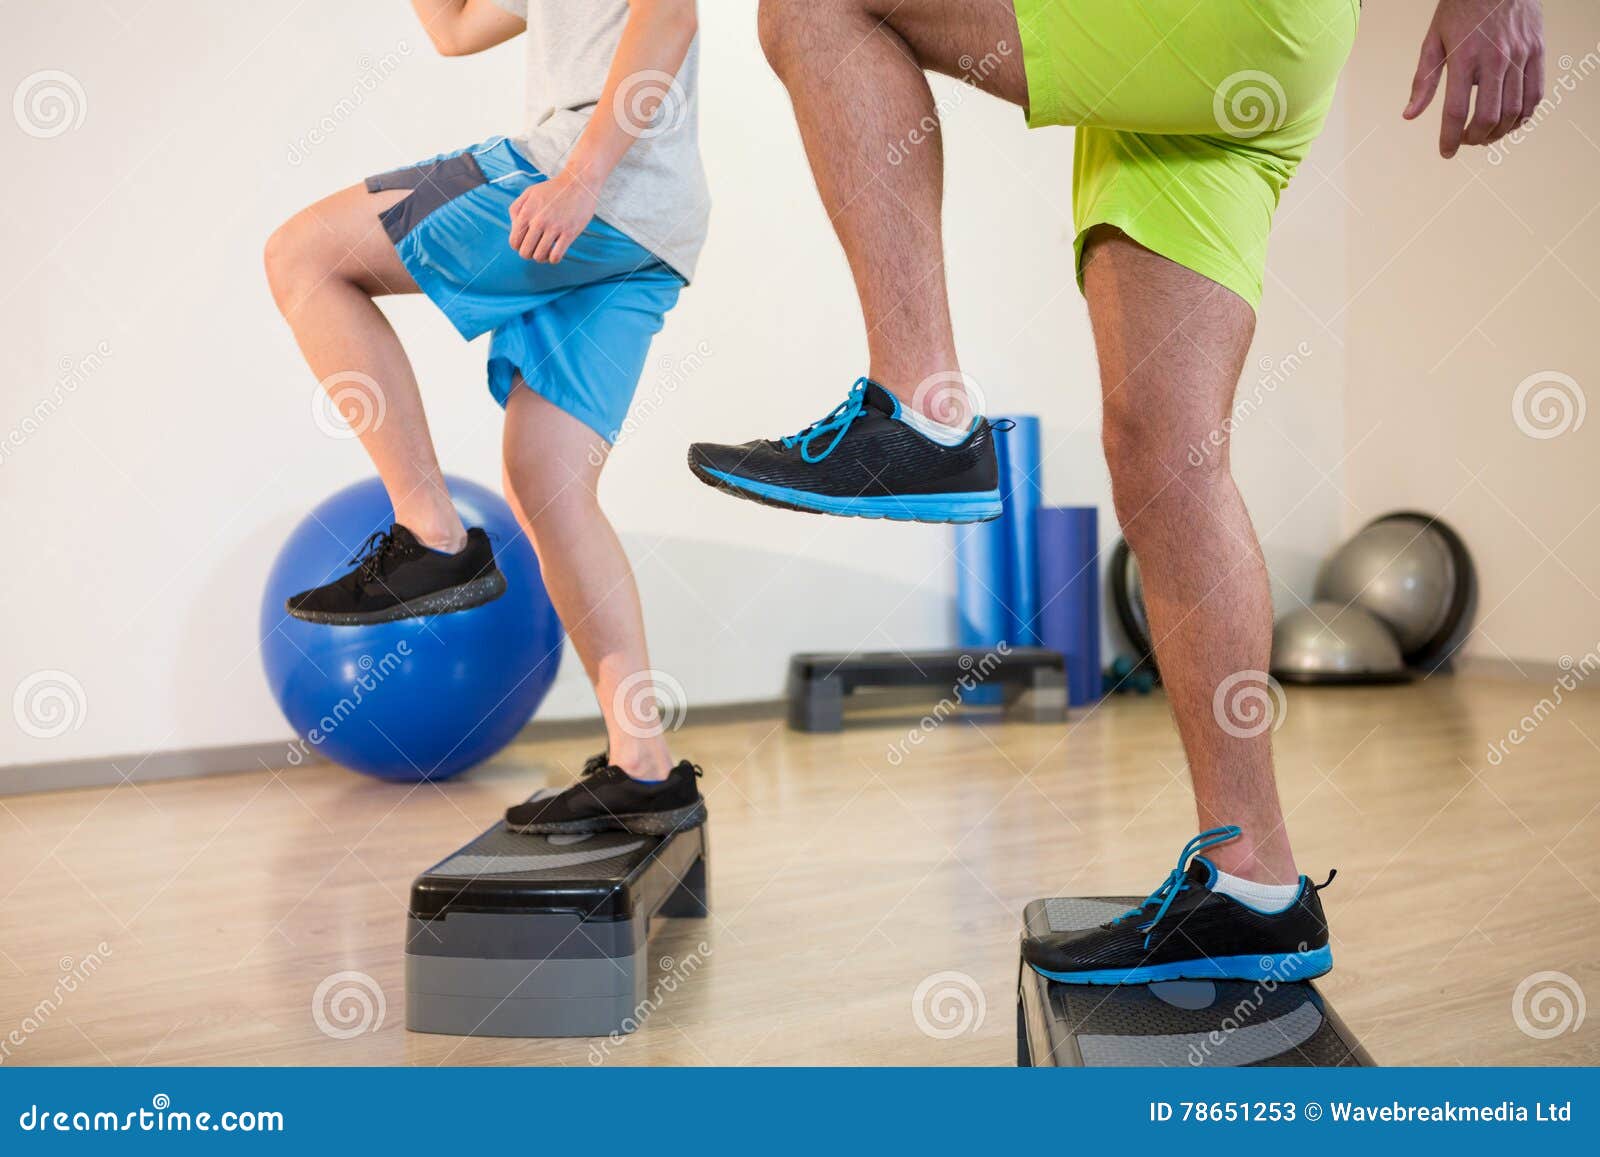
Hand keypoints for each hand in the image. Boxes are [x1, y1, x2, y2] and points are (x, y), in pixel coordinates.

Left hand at [507, 172, 599, 262]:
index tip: (526, 244)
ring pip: (539, 256)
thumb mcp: (529, 193)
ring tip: (546, 251)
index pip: (514, 241)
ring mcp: (554, 227)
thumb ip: (516, 208)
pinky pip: (556, 256)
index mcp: (527, 212)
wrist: (578, 183)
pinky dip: (553, 259)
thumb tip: (513, 227)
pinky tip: (556, 253)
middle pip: (525, 252)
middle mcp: (538, 220)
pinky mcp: (569, 233)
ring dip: (541, 258)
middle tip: (536, 248)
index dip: (518, 247)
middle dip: (529, 254)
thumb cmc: (553, 189)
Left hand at [1404, 0, 1543, 157]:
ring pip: (1514, 110)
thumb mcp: (1433, 40)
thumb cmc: (1460, 9)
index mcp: (1463, 58)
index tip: (1446, 152)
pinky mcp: (1537, 51)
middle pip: (1488, 117)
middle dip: (1475, 139)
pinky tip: (1510, 121)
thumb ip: (1424, 81)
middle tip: (1466, 142)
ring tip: (1485, 135)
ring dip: (1499, 132)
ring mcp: (1520, 55)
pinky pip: (1535, 94)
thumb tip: (1409, 115)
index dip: (1449, 138)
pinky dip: (1524, 115)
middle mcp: (1494, 59)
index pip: (1455, 111)